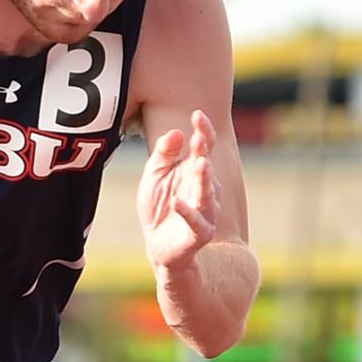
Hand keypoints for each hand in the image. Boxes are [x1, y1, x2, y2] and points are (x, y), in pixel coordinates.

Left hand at [137, 108, 220, 270]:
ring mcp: (205, 211)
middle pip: (206, 168)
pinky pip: (196, 221)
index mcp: (194, 172)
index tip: (197, 115)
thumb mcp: (154, 176)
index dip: (204, 131)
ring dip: (204, 179)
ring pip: (207, 194)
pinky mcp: (199, 233)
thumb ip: (164, 154)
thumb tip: (177, 132)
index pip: (205, 148)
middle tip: (199, 139)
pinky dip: (187, 212)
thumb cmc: (160, 207)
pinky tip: (177, 202)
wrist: (159, 245)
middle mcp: (205, 189)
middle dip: (204, 154)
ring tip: (199, 164)